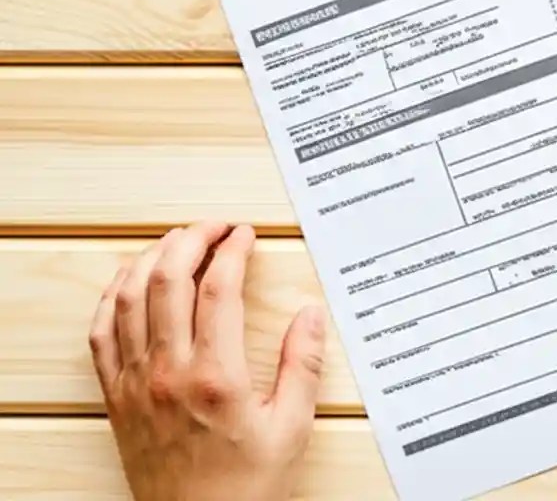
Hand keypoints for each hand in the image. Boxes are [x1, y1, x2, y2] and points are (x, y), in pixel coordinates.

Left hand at [88, 222, 326, 500]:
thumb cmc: (245, 490)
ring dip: (151, 259)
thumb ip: (303, 366)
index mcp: (217, 376)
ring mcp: (137, 384)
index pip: (218, 288)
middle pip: (168, 279)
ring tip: (176, 243)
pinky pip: (101, 334)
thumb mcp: (292, 428)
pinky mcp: (118, 398)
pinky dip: (112, 298)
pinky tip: (130, 284)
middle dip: (191, 239)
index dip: (232, 250)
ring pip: (129, 298)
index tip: (245, 235)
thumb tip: (310, 316)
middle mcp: (169, 373)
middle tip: (214, 227)